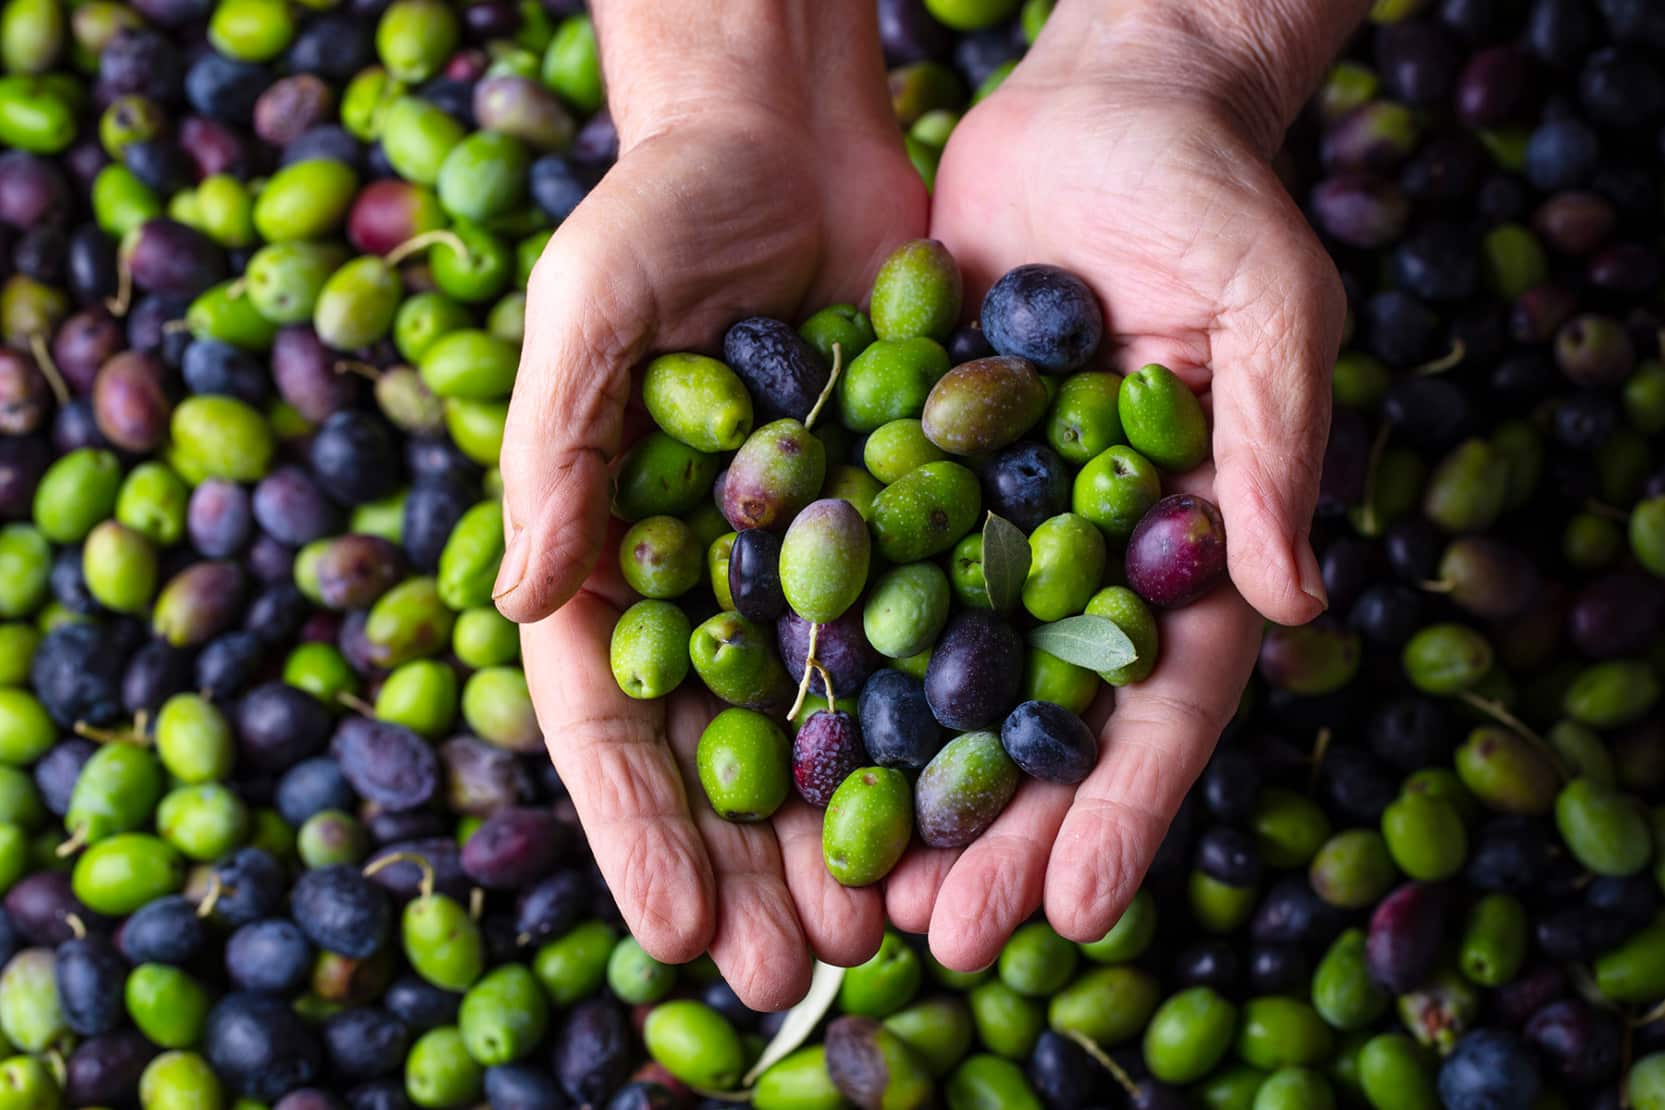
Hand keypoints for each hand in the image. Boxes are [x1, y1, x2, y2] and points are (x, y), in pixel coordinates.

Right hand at [492, 4, 927, 1008]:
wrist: (789, 135)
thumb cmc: (660, 209)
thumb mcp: (590, 309)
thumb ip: (558, 449)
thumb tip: (527, 600)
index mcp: (609, 551)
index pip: (609, 717)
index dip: (639, 830)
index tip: (680, 931)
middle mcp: (702, 580)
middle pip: (721, 752)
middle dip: (753, 869)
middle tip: (800, 972)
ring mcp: (800, 563)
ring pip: (821, 724)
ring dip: (848, 833)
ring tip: (883, 934)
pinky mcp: (896, 525)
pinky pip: (914, 641)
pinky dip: (932, 728)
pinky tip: (964, 808)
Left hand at [883, 2, 1352, 969]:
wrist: (1100, 108)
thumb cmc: (1212, 198)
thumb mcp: (1269, 310)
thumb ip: (1273, 450)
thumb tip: (1295, 598)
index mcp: (1185, 551)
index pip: (1162, 707)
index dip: (1126, 812)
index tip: (1073, 910)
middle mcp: (1081, 560)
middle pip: (1040, 725)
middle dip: (995, 836)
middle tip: (936, 940)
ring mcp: (989, 525)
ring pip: (943, 679)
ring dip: (900, 785)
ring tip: (852, 885)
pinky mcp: (907, 470)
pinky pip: (864, 575)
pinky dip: (829, 659)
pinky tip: (780, 735)